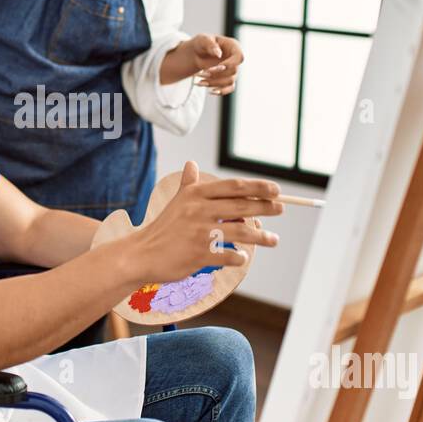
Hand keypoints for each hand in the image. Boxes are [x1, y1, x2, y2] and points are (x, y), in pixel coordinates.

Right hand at [132, 161, 283, 283]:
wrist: (141, 254)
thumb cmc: (163, 229)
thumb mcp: (175, 202)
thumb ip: (188, 184)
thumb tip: (191, 164)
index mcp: (195, 195)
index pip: (233, 187)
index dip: (257, 187)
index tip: (275, 189)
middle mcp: (198, 210)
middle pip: (241, 206)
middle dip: (266, 207)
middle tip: (281, 209)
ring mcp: (199, 233)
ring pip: (240, 231)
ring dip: (261, 236)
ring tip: (274, 240)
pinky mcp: (198, 254)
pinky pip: (228, 255)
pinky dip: (238, 257)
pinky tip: (242, 257)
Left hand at [187, 34, 242, 95]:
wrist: (196, 53)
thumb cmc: (201, 43)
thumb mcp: (203, 40)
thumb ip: (210, 44)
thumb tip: (219, 54)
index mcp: (233, 46)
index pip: (239, 57)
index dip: (230, 64)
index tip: (217, 67)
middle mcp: (235, 59)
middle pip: (233, 72)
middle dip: (216, 75)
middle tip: (201, 73)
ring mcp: (232, 70)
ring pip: (229, 82)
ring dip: (214, 83)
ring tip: (199, 82)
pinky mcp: (228, 79)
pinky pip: (230, 88)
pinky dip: (221, 91)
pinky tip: (210, 91)